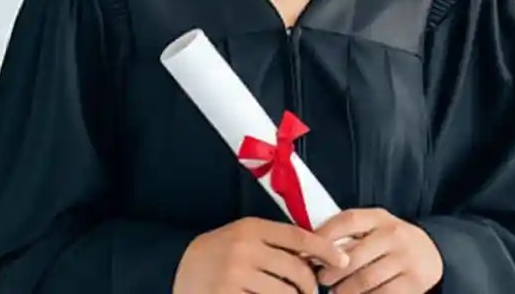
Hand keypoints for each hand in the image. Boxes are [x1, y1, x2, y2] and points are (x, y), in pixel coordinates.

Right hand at [173, 216, 349, 293]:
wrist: (172, 266)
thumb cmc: (216, 253)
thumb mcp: (242, 236)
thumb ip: (274, 241)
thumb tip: (315, 255)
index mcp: (251, 228)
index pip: (300, 237)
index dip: (326, 250)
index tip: (341, 260)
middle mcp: (244, 249)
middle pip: (297, 270)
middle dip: (310, 286)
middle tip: (311, 293)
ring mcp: (234, 275)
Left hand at [314, 208, 442, 293]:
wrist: (431, 253)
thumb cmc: (389, 241)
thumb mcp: (374, 228)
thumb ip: (348, 233)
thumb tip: (309, 248)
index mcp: (379, 217)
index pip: (348, 221)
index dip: (324, 236)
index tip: (307, 251)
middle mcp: (394, 234)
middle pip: (353, 256)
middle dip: (331, 271)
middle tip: (320, 279)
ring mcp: (405, 258)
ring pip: (365, 280)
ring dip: (344, 290)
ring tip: (336, 292)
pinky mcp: (413, 282)